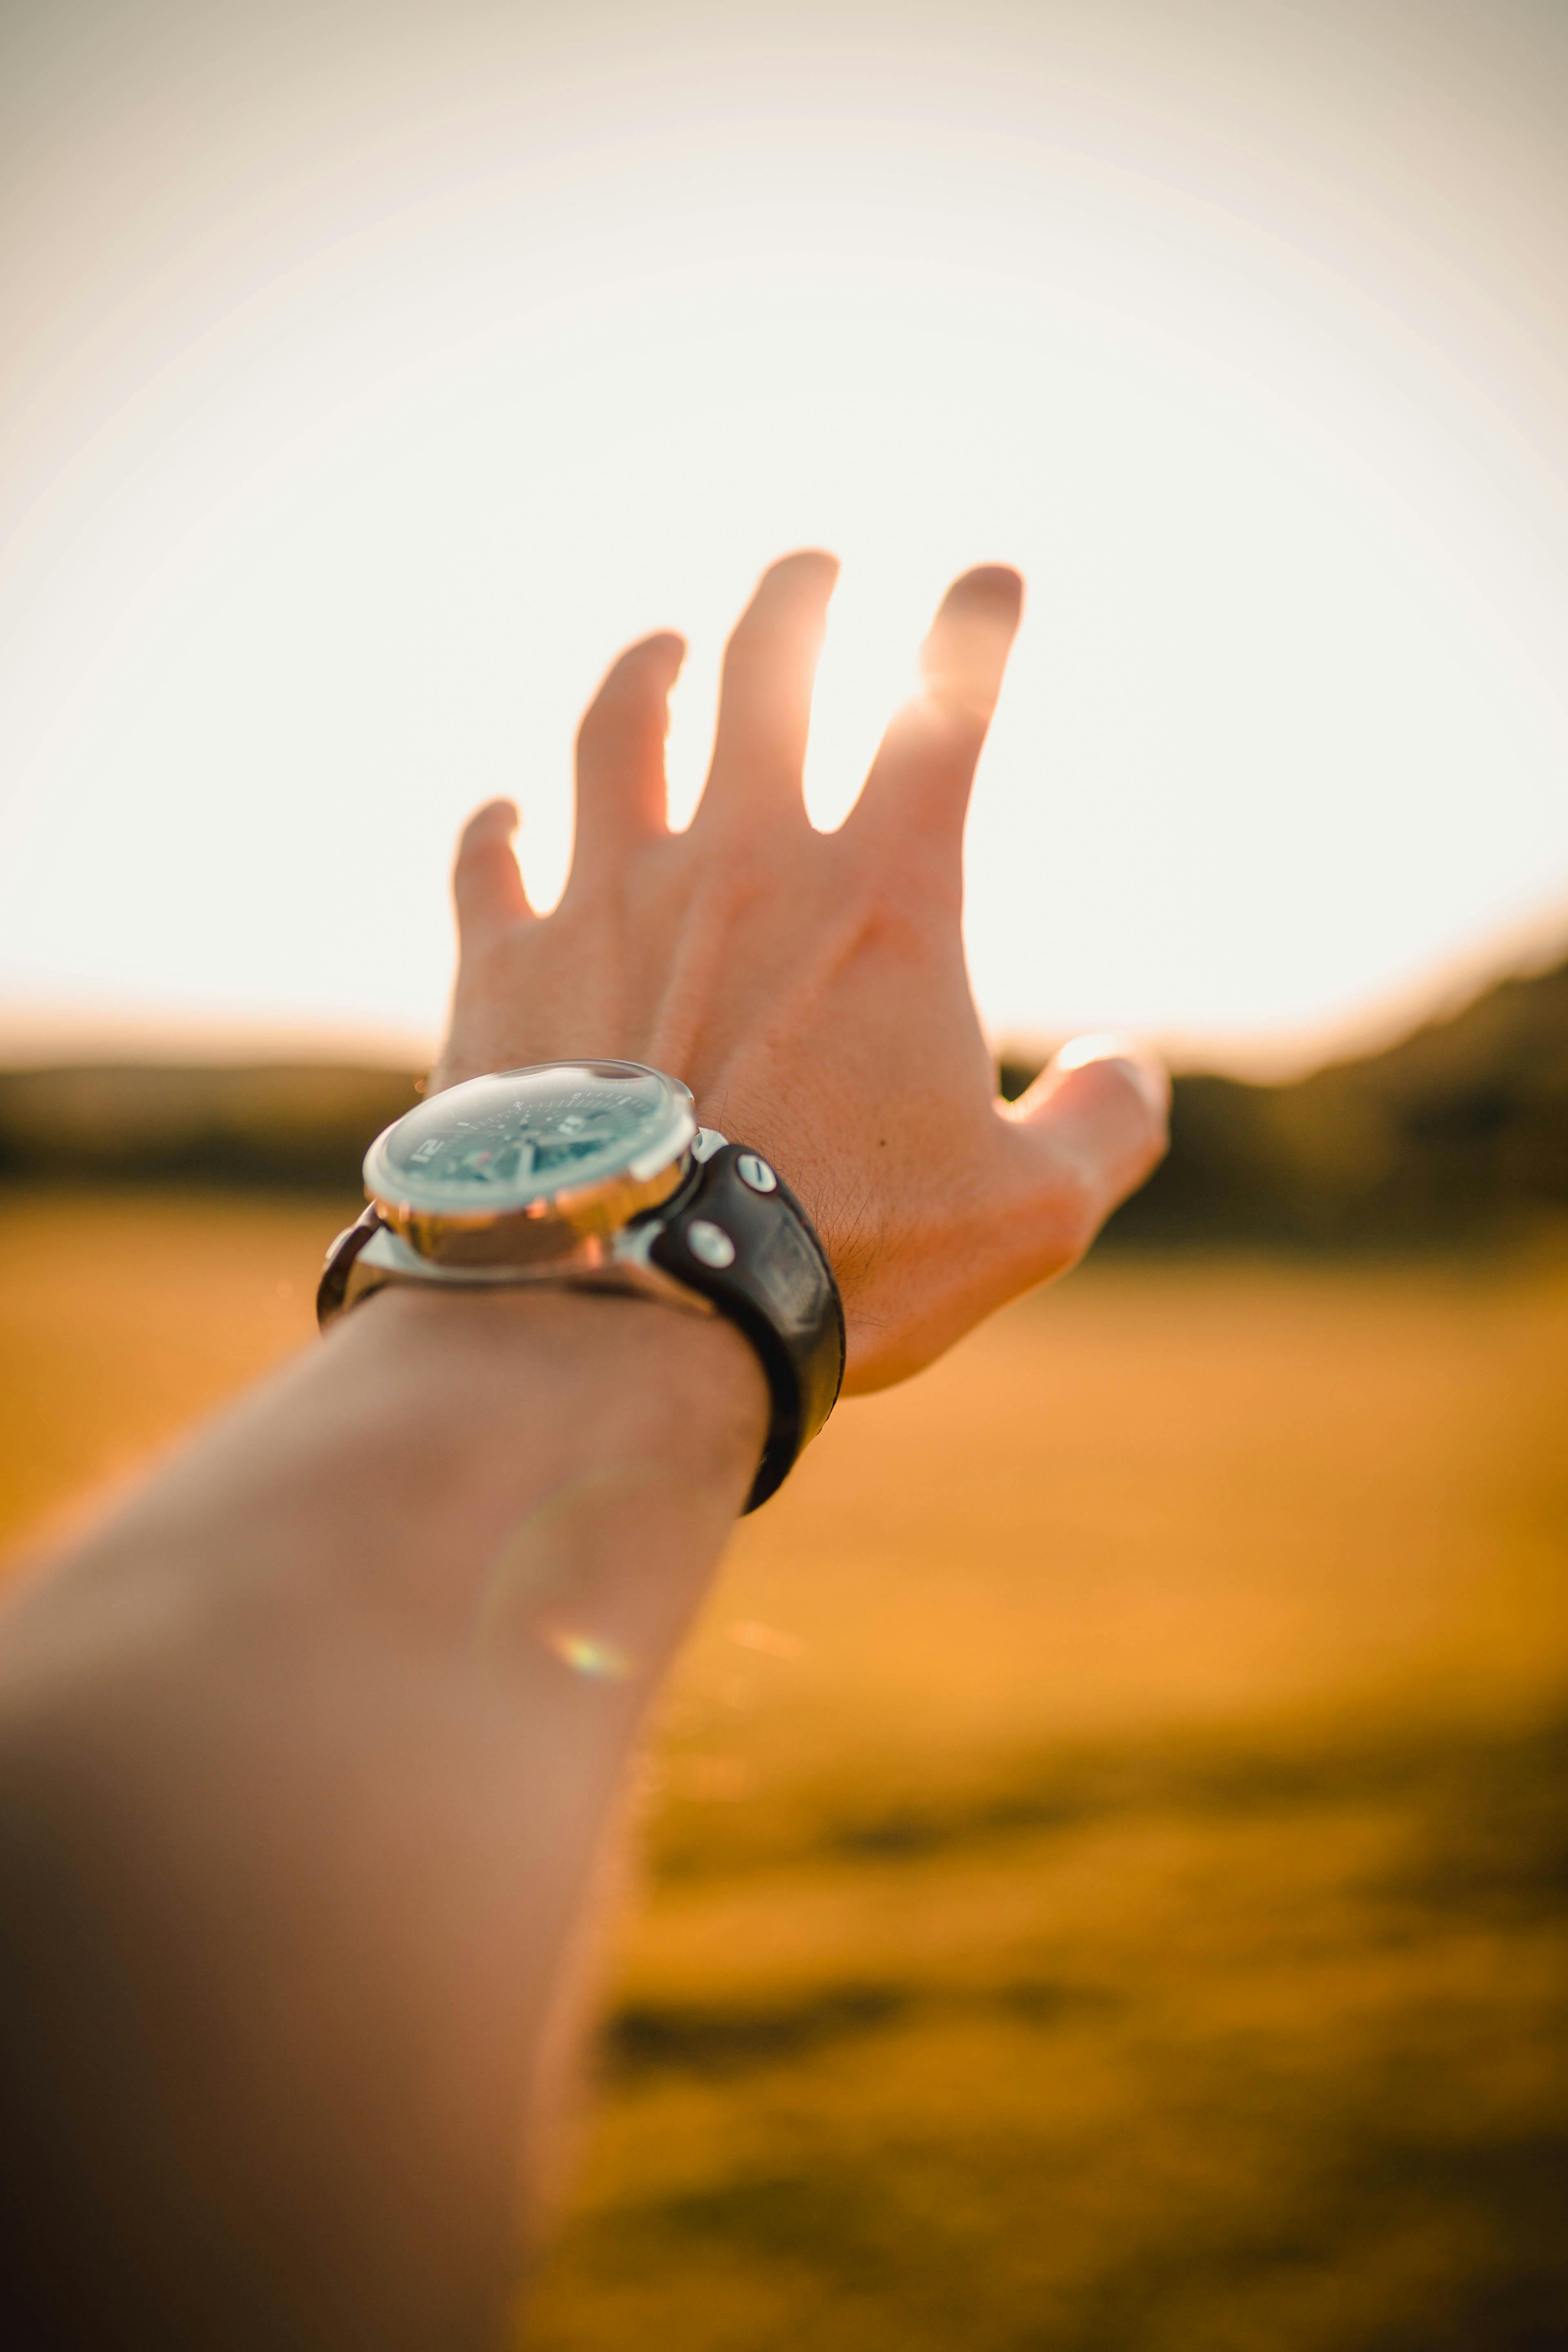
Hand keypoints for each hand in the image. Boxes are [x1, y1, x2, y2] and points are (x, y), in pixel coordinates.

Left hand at [432, 553, 1166, 1392]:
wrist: (636, 1312)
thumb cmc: (846, 1260)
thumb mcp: (1032, 1212)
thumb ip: (1108, 1123)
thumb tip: (1132, 1065)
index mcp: (884, 902)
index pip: (947, 709)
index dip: (977, 627)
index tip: (987, 579)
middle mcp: (742, 865)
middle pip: (764, 670)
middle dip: (794, 599)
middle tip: (809, 569)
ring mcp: (609, 902)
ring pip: (615, 730)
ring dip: (643, 670)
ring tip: (659, 647)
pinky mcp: (502, 970)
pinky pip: (485, 860)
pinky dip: (495, 829)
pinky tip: (504, 816)